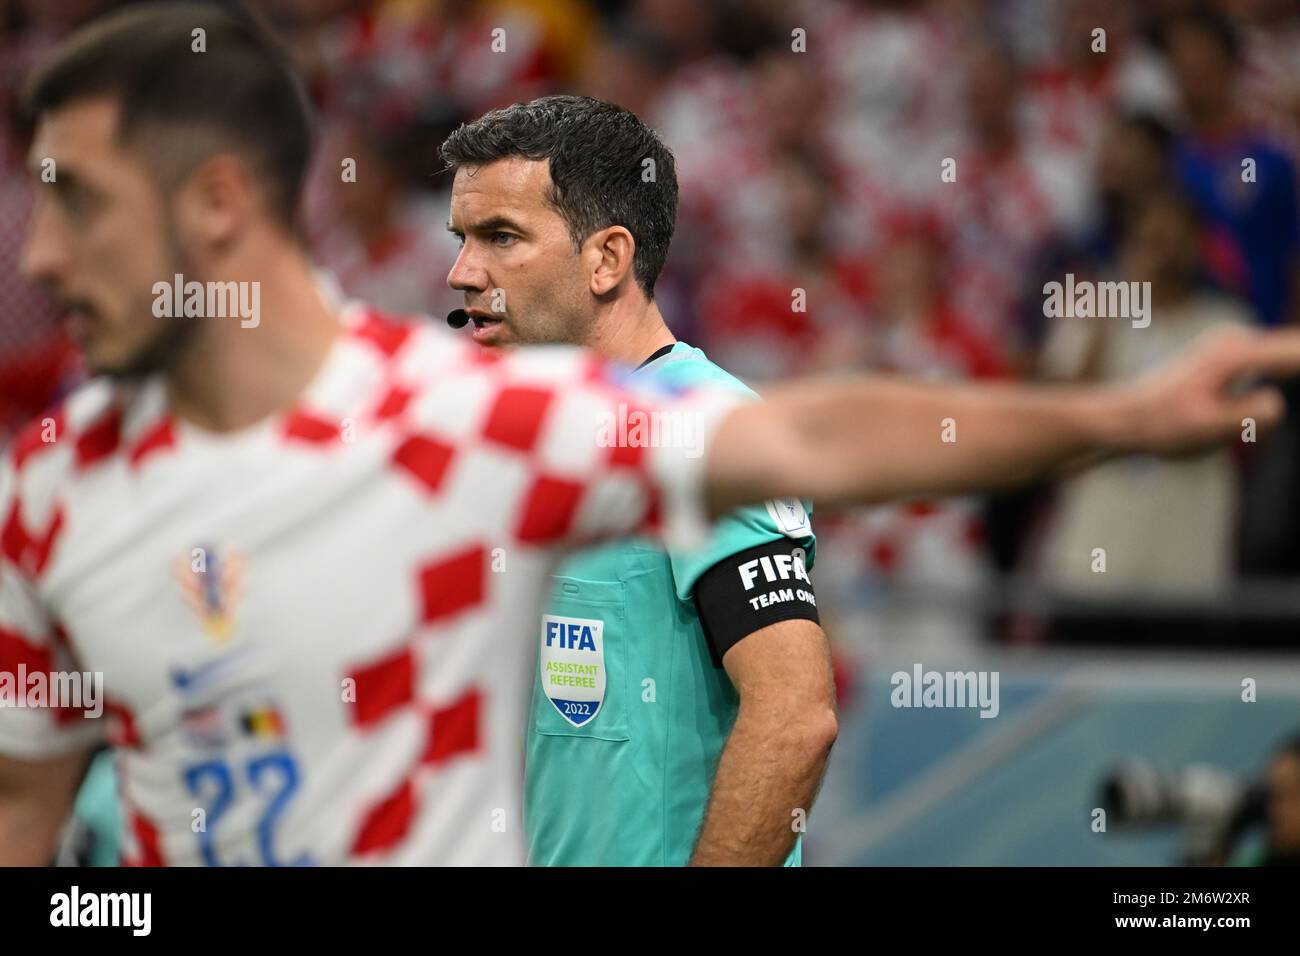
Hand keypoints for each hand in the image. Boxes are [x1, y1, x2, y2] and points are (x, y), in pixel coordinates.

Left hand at [1117, 326, 1299, 457]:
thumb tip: (1278, 403)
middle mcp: (1238, 342)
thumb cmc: (1161, 426)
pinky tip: (1292, 369)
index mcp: (1236, 355)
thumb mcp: (1206, 429)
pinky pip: (1280, 358)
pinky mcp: (1233, 357)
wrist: (1123, 417)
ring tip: (1233, 409)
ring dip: (1297, 362)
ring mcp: (1236, 346)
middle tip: (1248, 412)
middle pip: (1299, 348)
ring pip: (1291, 351)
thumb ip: (1246, 416)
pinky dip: (1295, 363)